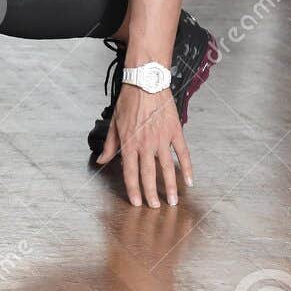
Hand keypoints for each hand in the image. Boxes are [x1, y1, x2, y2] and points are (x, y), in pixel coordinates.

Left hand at [96, 85, 193, 207]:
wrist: (145, 83)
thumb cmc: (128, 102)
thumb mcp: (114, 123)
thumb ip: (110, 145)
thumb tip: (100, 160)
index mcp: (129, 143)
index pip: (130, 172)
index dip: (133, 189)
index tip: (136, 203)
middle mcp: (145, 144)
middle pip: (148, 174)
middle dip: (151, 193)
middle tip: (155, 207)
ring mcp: (162, 139)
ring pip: (166, 168)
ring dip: (170, 186)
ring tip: (173, 201)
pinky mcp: (175, 132)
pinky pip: (182, 154)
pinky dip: (187, 168)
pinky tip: (189, 181)